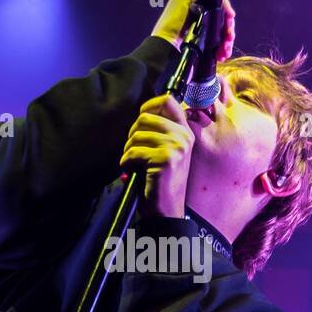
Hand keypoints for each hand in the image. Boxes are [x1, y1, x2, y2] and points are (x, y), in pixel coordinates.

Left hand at [120, 94, 194, 218]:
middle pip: (145, 117)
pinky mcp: (165, 159)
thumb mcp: (165, 151)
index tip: (140, 121)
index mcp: (185, 132)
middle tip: (132, 151)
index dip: (148, 106)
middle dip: (131, 134)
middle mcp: (184, 136)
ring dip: (128, 150)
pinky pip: (134, 151)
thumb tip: (143, 113)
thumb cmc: (160, 181)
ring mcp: (177, 147)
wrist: (166, 210)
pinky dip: (126, 161)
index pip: (167, 100)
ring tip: (132, 163)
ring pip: (137, 134)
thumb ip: (159, 131)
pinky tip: (131, 170)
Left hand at [151, 0, 235, 61]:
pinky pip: (217, 45)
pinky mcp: (201, 46)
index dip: (225, 9)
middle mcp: (198, 18)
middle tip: (229, 37)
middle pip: (221, 20)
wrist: (163, 50)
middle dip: (228, 29)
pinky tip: (222, 55)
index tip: (231, 16)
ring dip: (226, 42)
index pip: (216, 3)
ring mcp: (201, 32)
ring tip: (225, 51)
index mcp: (193, 6)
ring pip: (221, 34)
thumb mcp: (181, 4)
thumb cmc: (169, 27)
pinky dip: (222, 50)